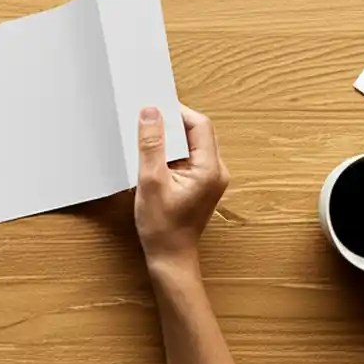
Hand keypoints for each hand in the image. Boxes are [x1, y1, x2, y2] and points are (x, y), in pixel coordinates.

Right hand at [134, 105, 229, 280]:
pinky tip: (154, 157)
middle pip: (197, 131)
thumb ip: (151, 144)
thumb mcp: (151, 181)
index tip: (154, 106)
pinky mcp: (201, 183)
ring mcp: (211, 177)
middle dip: (173, 123)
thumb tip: (150, 112)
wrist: (170, 257)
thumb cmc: (162, 227)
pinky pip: (189, 156)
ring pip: (192, 143)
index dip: (177, 111)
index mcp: (210, 168)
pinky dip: (172, 152)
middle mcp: (216, 170)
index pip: (199, 124)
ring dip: (170, 138)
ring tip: (148, 139)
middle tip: (147, 120)